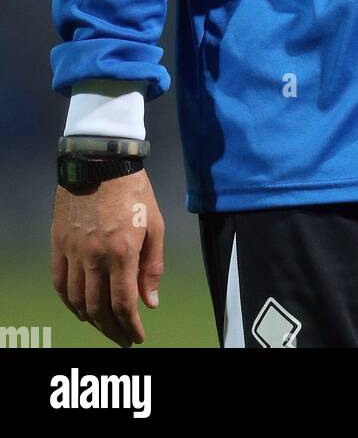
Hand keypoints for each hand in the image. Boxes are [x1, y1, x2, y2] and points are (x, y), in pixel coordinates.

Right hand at [51, 169, 163, 346]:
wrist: (100, 162)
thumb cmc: (134, 191)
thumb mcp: (155, 224)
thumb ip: (153, 266)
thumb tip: (150, 302)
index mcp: (123, 252)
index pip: (123, 304)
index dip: (130, 326)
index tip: (137, 336)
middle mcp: (95, 257)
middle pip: (99, 309)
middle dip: (112, 329)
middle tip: (122, 338)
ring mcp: (73, 252)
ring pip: (77, 301)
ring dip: (91, 320)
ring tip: (104, 326)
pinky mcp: (59, 244)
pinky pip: (59, 283)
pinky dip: (69, 302)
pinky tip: (79, 308)